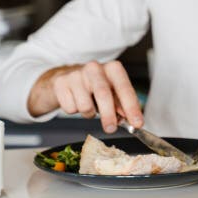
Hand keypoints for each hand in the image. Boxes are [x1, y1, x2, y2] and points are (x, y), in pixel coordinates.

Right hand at [28, 60, 142, 133]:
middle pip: (103, 95)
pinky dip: (75, 111)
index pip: (124, 89)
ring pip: (85, 105)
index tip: (137, 123)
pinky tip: (76, 102)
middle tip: (111, 129)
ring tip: (90, 107)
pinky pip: (70, 108)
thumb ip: (122, 105)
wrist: (67, 78)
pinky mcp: (60, 83)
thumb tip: (130, 120)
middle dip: (109, 116)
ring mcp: (76, 74)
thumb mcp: (112, 92)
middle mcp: (94, 68)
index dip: (132, 108)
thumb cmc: (95, 86)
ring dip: (89, 114)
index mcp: (113, 68)